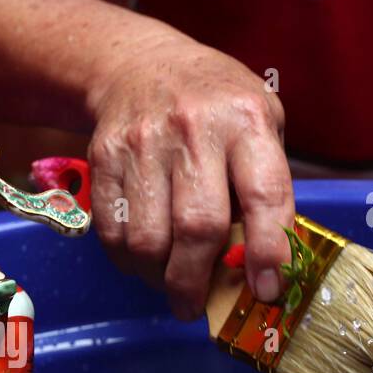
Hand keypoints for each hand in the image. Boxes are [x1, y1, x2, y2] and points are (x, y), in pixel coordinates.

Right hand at [86, 34, 292, 319]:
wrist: (138, 65)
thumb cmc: (214, 103)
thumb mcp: (260, 119)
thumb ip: (266, 181)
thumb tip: (264, 262)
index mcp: (245, 119)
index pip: (264, 194)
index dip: (268, 250)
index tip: (266, 289)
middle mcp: (193, 129)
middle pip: (196, 227)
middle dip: (197, 281)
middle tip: (196, 307)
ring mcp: (143, 143)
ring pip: (147, 238)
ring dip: (158, 277)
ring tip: (168, 284)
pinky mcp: (104, 158)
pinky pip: (112, 230)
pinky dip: (127, 259)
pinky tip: (142, 259)